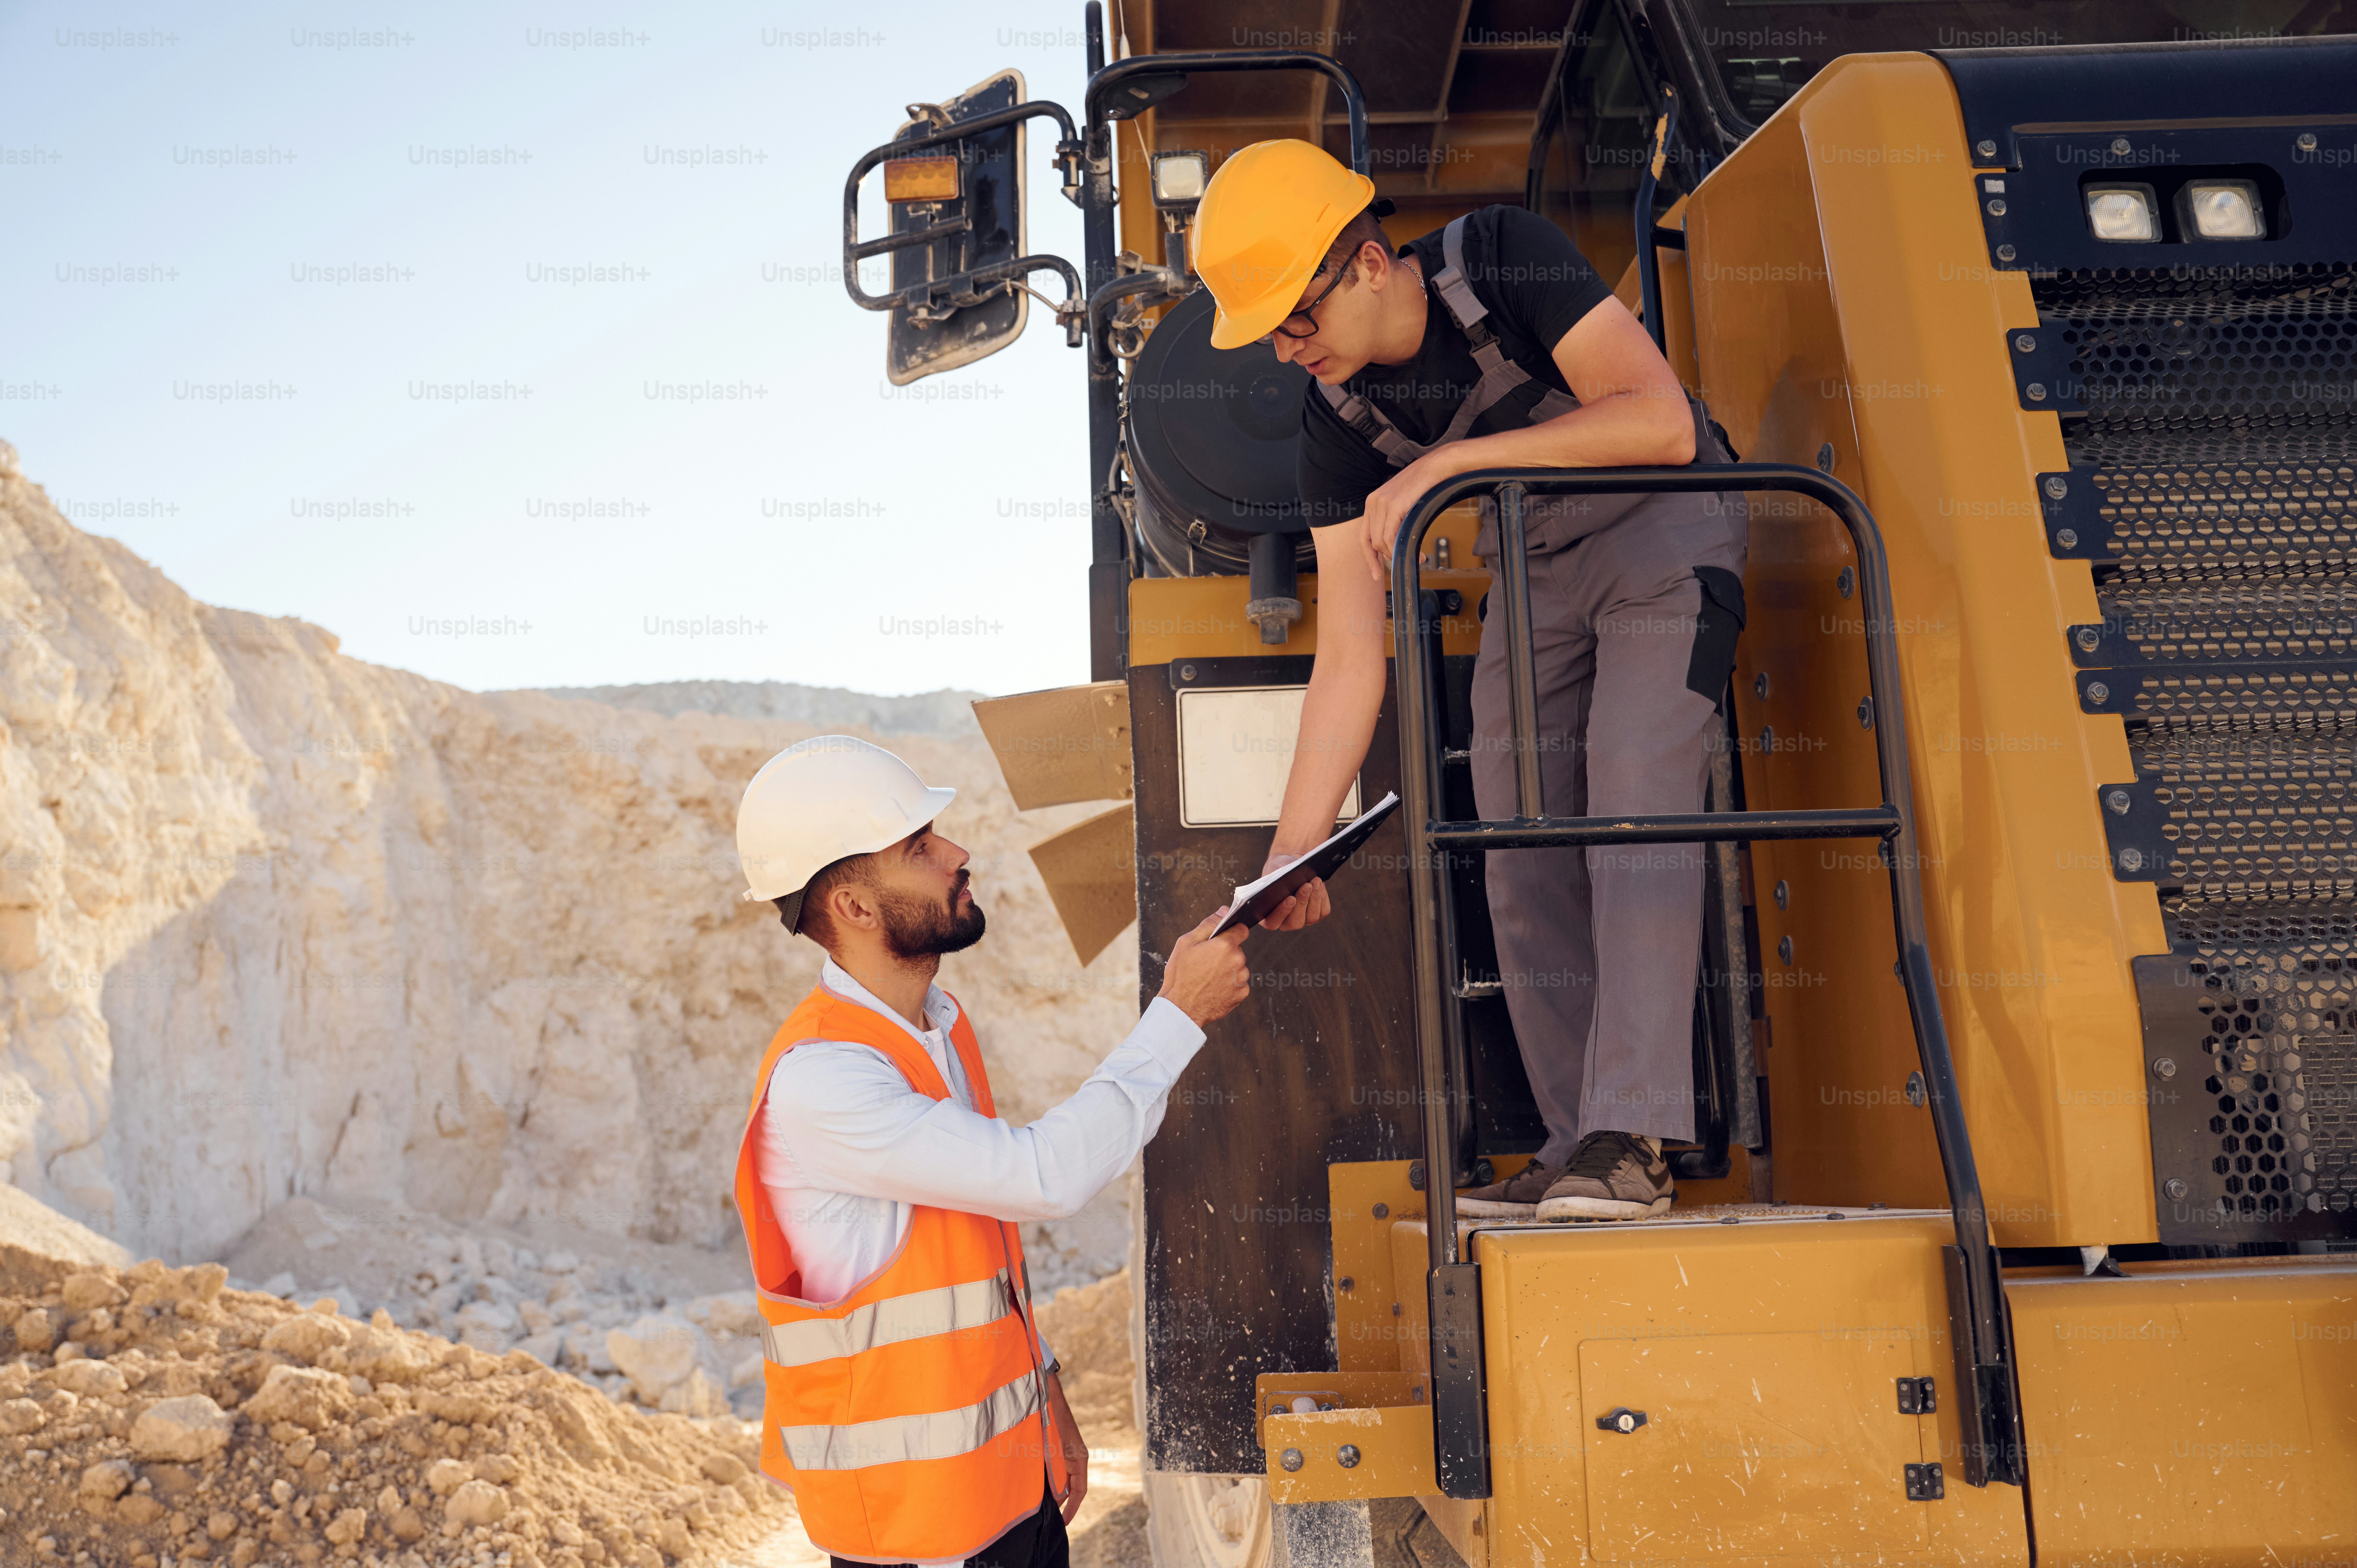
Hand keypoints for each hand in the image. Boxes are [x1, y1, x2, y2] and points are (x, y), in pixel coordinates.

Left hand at [1046, 1371, 1088, 1524]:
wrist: (1046, 1393)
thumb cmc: (1051, 1417)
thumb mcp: (1052, 1447)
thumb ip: (1053, 1469)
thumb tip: (1052, 1495)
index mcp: (1079, 1458)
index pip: (1079, 1490)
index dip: (1072, 1509)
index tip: (1063, 1523)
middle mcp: (1074, 1457)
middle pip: (1069, 1486)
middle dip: (1058, 1502)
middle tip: (1045, 1518)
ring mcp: (1064, 1452)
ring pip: (1059, 1478)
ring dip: (1049, 1490)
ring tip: (1036, 1504)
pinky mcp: (1054, 1448)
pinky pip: (1052, 1468)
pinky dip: (1044, 1478)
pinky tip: (1031, 1483)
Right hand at [1156, 909, 1250, 1024]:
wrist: (1180, 1008)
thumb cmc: (1180, 975)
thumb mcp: (1186, 943)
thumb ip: (1208, 924)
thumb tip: (1224, 911)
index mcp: (1225, 945)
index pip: (1241, 929)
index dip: (1231, 932)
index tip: (1221, 939)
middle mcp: (1237, 960)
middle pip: (1237, 950)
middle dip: (1225, 953)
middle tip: (1206, 963)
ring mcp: (1241, 979)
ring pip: (1239, 967)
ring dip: (1228, 970)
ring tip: (1208, 978)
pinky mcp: (1241, 994)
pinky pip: (1239, 984)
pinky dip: (1229, 985)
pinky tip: (1214, 988)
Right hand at [1256, 853, 1329, 930]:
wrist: (1292, 866)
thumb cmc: (1278, 871)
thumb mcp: (1271, 875)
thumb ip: (1272, 884)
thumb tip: (1281, 889)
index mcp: (1267, 916)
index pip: (1272, 923)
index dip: (1281, 912)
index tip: (1290, 898)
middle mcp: (1285, 922)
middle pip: (1295, 923)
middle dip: (1302, 903)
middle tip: (1306, 885)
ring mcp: (1303, 920)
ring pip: (1311, 917)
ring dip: (1314, 898)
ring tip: (1314, 881)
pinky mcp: (1318, 914)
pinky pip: (1323, 911)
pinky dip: (1322, 896)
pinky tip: (1319, 884)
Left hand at [1358, 454, 1450, 584]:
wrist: (1437, 467)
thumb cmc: (1424, 485)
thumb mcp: (1402, 503)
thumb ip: (1394, 520)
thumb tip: (1395, 544)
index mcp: (1372, 503)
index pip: (1364, 537)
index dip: (1369, 558)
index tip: (1376, 574)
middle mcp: (1373, 503)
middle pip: (1371, 543)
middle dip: (1387, 558)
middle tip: (1403, 565)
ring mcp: (1381, 503)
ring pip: (1381, 542)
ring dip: (1398, 555)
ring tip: (1418, 558)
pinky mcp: (1393, 506)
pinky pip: (1390, 536)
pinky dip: (1401, 549)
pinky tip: (1417, 553)